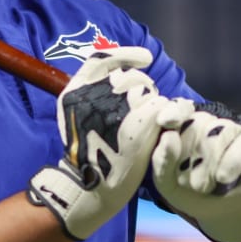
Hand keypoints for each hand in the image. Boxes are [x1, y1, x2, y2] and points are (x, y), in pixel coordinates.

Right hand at [28, 47, 194, 240]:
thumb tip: (124, 69)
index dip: (126, 54)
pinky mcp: (140, 123)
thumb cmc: (88, 152)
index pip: (102, 58)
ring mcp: (117, 107)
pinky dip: (166, 115)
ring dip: (152, 104)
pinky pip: (162, 106)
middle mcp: (94, 94)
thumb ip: (92, 91)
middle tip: (140, 111)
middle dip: (141, 89)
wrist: (93, 187)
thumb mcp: (75, 116)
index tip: (146, 58)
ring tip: (145, 126)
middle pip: (129, 77)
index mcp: (74, 91)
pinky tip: (161, 128)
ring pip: (148, 92)